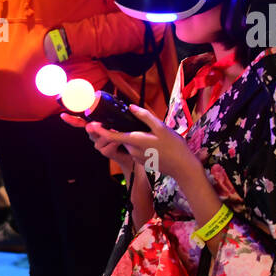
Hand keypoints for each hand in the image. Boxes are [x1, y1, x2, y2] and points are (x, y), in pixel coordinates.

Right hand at [62, 112, 134, 169]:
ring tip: (120, 135)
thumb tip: (109, 108)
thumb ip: (112, 118)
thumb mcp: (119, 124)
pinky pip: (107, 146)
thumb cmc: (127, 135)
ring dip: (111, 136)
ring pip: (100, 137)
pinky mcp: (105, 152)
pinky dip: (115, 144)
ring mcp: (99, 144)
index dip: (72, 119)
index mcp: (97, 126)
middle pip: (89, 129)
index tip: (63, 115)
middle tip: (95, 125)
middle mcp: (95, 135)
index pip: (82, 122)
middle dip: (93, 128)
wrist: (135, 153)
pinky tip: (120, 143)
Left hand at [80, 104, 198, 181]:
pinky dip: (143, 145)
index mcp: (136, 141)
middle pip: (124, 137)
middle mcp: (133, 151)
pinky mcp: (143, 161)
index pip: (113, 136)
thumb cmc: (174, 146)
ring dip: (138, 137)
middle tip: (147, 126)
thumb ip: (145, 116)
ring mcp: (137, 157)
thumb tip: (131, 107)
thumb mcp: (161, 127)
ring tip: (156, 136)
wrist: (182, 167)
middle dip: (129, 130)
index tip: (92, 125)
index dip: (101, 131)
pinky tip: (157, 145)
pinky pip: (138, 150)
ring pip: (132, 143)